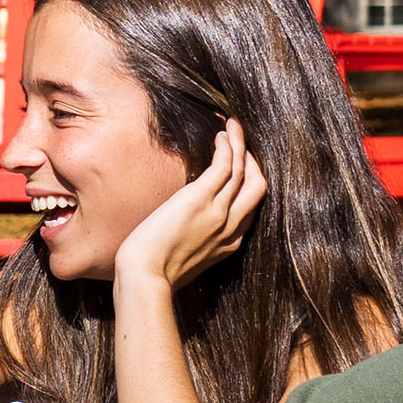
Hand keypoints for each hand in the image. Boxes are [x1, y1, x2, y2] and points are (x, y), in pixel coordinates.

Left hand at [113, 119, 265, 290]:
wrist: (145, 277)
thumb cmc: (155, 271)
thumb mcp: (187, 259)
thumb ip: (196, 243)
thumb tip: (185, 231)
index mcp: (229, 244)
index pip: (250, 209)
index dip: (248, 184)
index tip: (240, 167)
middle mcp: (231, 227)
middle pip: (257, 187)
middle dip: (253, 161)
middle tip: (243, 143)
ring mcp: (219, 213)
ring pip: (243, 171)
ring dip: (240, 144)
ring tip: (233, 126)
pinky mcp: (202, 199)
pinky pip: (225, 166)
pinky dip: (227, 147)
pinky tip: (220, 135)